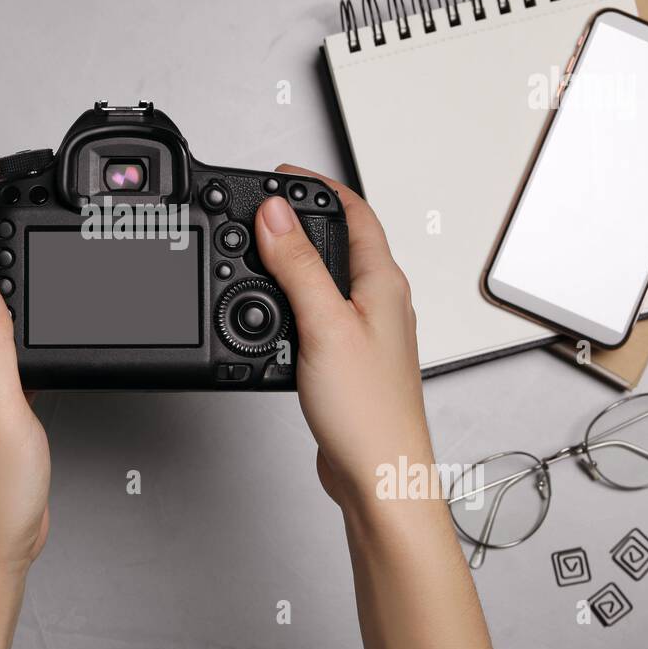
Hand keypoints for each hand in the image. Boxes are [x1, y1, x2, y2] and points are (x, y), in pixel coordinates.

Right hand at [253, 165, 428, 517]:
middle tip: (265, 202)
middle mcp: (381, 302)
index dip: (319, 185)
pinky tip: (273, 309)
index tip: (282, 173)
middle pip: (343, 240)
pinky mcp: (348, 358)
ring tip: (262, 244)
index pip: (355, 212)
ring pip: (329, 276)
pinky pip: (320, 312)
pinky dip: (292, 298)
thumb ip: (298, 265)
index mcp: (384, 283)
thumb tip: (275, 213)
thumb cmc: (369, 412)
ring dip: (296, 257)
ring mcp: (366, 331)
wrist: (379, 475)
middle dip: (304, 215)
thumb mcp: (324, 324)